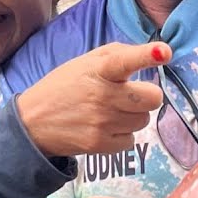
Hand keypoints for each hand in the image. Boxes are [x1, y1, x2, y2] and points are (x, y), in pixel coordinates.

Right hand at [16, 42, 167, 157]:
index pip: (125, 60)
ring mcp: (103, 123)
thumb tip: (153, 55)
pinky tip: (105, 127)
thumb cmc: (65, 86)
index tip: (164, 52)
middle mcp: (103, 96)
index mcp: (99, 70)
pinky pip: (131, 140)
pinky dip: (122, 134)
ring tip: (110, 111)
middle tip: (130, 95)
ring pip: (144, 120)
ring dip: (133, 116)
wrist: (33, 122)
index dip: (147, 55)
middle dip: (147, 96)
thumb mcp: (85, 62)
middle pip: (153, 99)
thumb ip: (119, 54)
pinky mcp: (101, 145)